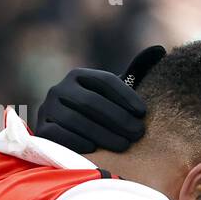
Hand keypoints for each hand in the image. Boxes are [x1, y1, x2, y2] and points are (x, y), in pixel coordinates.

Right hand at [33, 45, 164, 153]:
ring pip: (76, 119)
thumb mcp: (114, 94)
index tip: (143, 113)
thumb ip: (134, 73)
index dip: (126, 96)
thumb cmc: (99, 114)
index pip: (105, 81)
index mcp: (79, 76)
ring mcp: (48, 108)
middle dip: (118, 119)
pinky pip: (58, 134)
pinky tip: (94, 149)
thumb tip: (160, 50)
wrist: (66, 134)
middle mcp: (60, 88)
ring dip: (103, 134)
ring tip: (124, 145)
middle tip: (138, 134)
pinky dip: (76, 141)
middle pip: (92, 102)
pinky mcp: (41, 129)